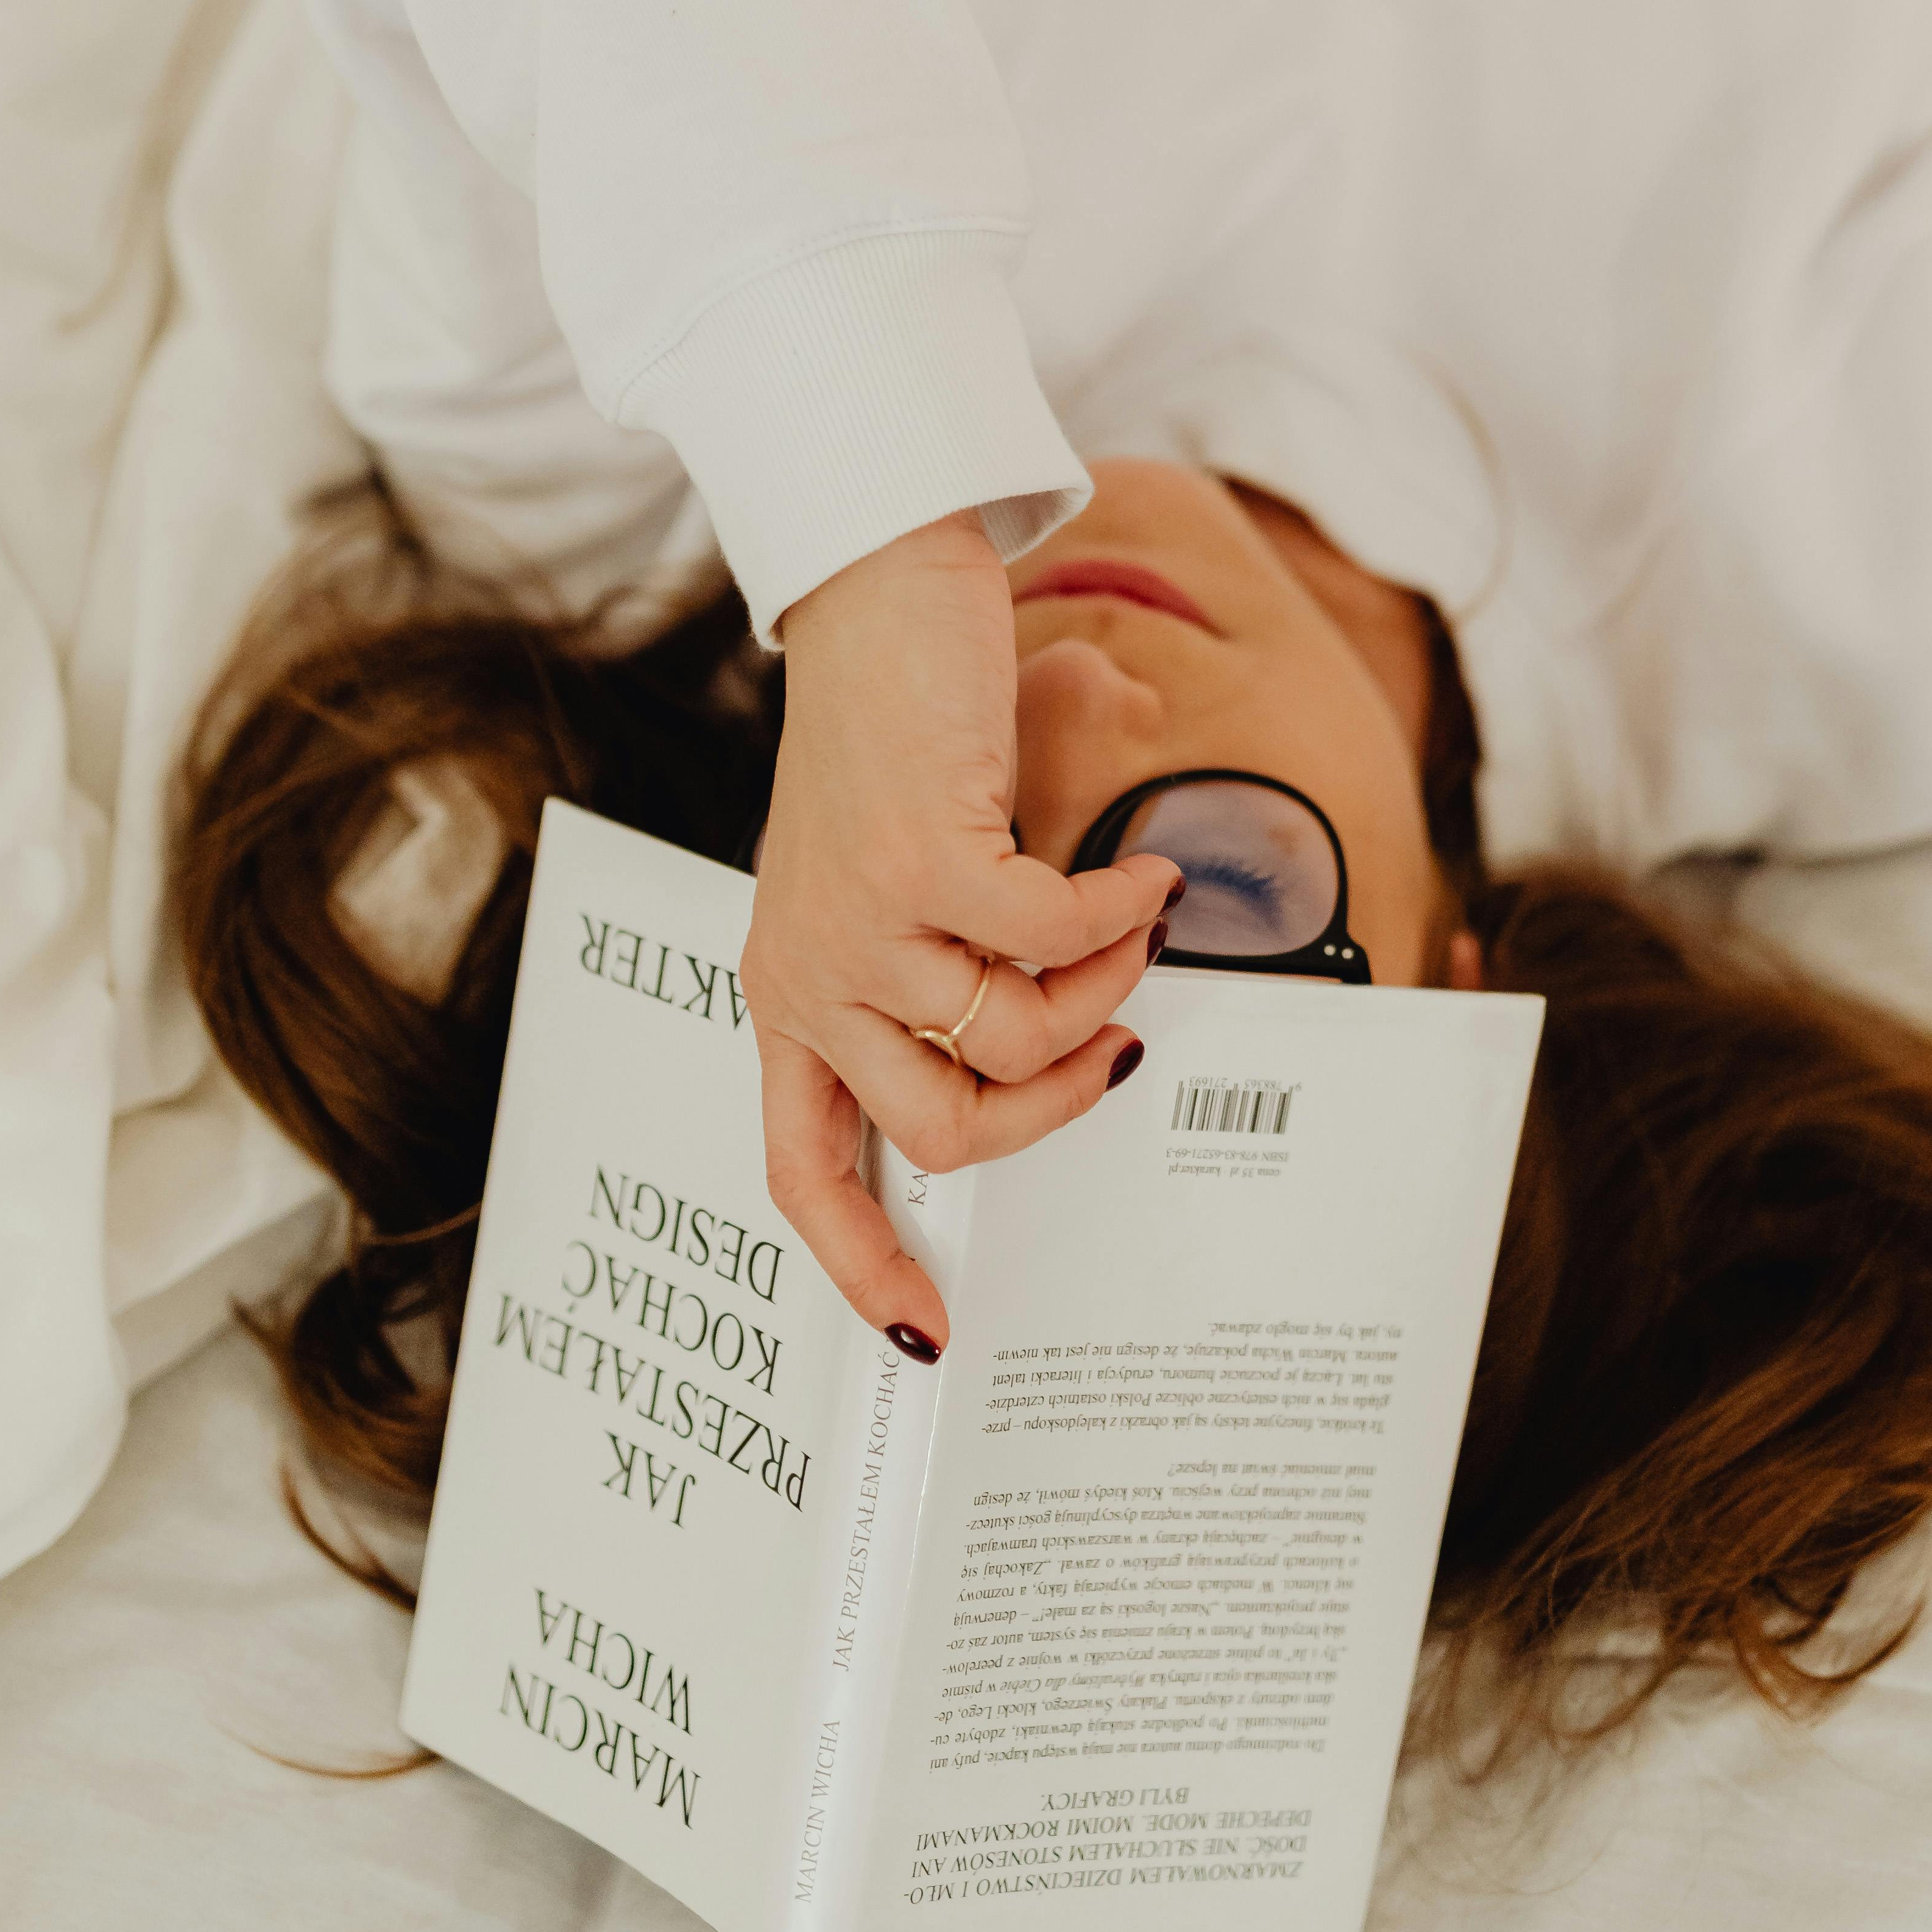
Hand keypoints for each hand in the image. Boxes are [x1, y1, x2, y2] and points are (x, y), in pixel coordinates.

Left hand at [740, 513, 1177, 1353]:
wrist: (877, 599)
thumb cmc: (898, 738)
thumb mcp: (905, 878)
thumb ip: (965, 973)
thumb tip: (1079, 1056)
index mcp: (791, 993)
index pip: (803, 1173)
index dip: (864, 1264)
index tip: (929, 1332)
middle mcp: (808, 970)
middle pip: (942, 1131)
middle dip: (1051, 1108)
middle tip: (1111, 1043)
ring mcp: (858, 920)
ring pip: (1012, 1039)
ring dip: (1100, 991)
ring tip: (1124, 924)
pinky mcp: (920, 860)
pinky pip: (1053, 940)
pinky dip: (1119, 917)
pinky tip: (1141, 873)